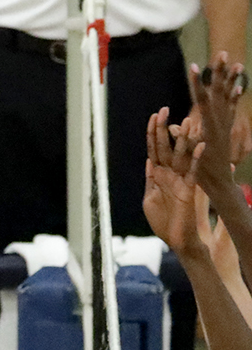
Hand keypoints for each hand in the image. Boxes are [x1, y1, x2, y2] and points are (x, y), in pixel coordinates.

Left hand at [144, 107, 206, 258]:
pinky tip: (200, 146)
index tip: (153, 116)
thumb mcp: (150, 197)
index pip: (154, 150)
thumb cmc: (162, 221)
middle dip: (164, 130)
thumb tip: (149, 161)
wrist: (175, 239)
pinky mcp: (190, 189)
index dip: (152, 134)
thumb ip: (150, 179)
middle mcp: (169, 174)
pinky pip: (193, 171)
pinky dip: (195, 159)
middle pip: (166, 148)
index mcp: (157, 175)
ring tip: (186, 121)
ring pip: (181, 156)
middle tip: (164, 110)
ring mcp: (180, 180)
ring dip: (183, 139)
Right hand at [186, 51, 244, 200]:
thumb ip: (183, 138)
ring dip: (231, 79)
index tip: (194, 66)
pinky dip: (235, 95)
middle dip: (219, 72)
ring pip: (228, 96)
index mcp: (208, 125)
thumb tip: (173, 126)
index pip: (202, 99)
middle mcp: (219, 120)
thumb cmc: (200, 168)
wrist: (219, 180)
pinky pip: (233, 107)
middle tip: (222, 54)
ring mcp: (226, 123)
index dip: (197, 82)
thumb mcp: (187, 154)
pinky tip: (239, 85)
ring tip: (237, 63)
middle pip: (218, 91)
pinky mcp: (228, 126)